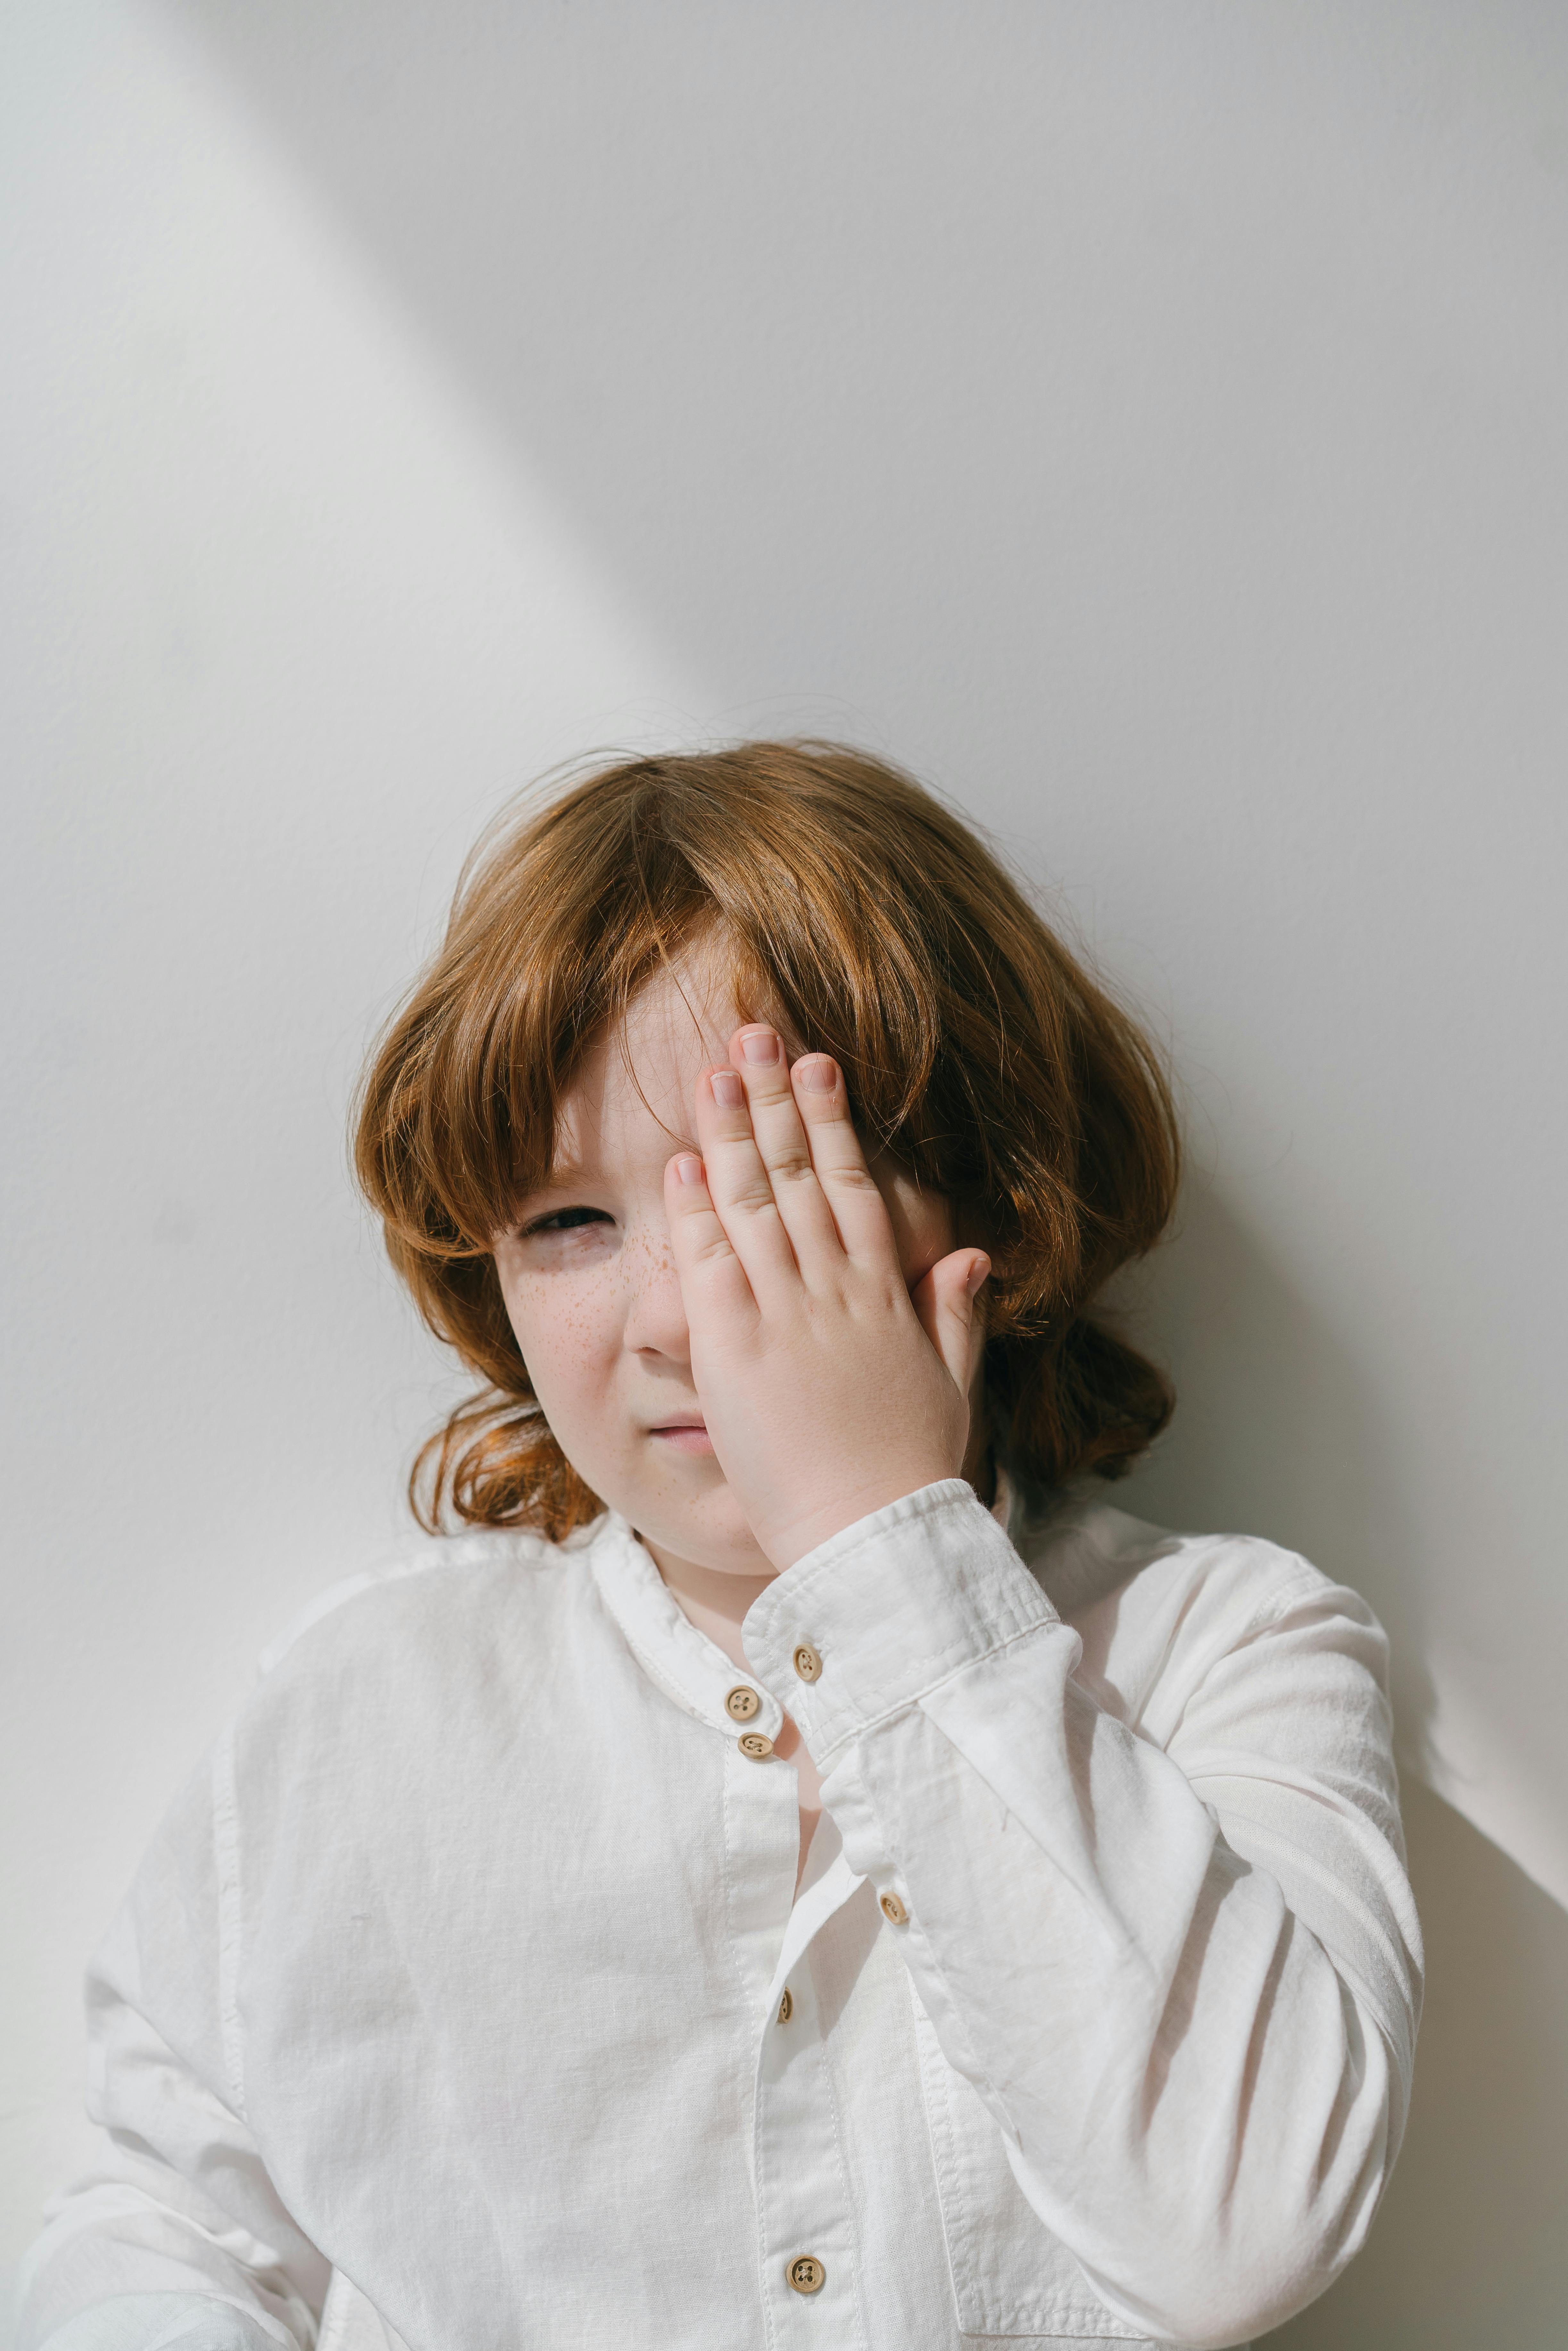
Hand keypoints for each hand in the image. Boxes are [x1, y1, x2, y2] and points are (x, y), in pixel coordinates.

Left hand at [664, 1024, 989, 1569]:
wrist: (874, 1538)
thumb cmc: (911, 1474)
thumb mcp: (951, 1387)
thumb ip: (957, 1314)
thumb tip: (971, 1251)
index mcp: (884, 1297)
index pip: (855, 1187)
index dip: (834, 1122)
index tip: (819, 1066)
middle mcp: (834, 1293)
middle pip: (801, 1174)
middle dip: (776, 1100)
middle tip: (755, 1034)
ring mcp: (785, 1316)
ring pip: (755, 1203)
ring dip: (731, 1132)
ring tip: (715, 1072)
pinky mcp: (736, 1351)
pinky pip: (712, 1263)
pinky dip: (697, 1210)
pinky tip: (683, 1162)